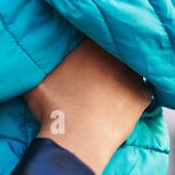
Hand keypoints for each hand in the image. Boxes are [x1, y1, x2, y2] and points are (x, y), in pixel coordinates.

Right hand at [22, 37, 152, 174]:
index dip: (90, 44)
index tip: (85, 54)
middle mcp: (113, 55)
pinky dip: (133, 95)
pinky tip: (121, 103)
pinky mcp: (142, 95)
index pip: (93, 33)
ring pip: (130, 67)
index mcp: (87, 46)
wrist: (76, 141)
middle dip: (108, 55)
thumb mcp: (34, 80)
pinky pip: (141, 90)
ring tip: (111, 87)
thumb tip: (32, 50)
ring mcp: (131, 75)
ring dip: (124, 73)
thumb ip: (38, 62)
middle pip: (114, 48)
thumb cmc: (51, 109)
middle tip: (98, 70)